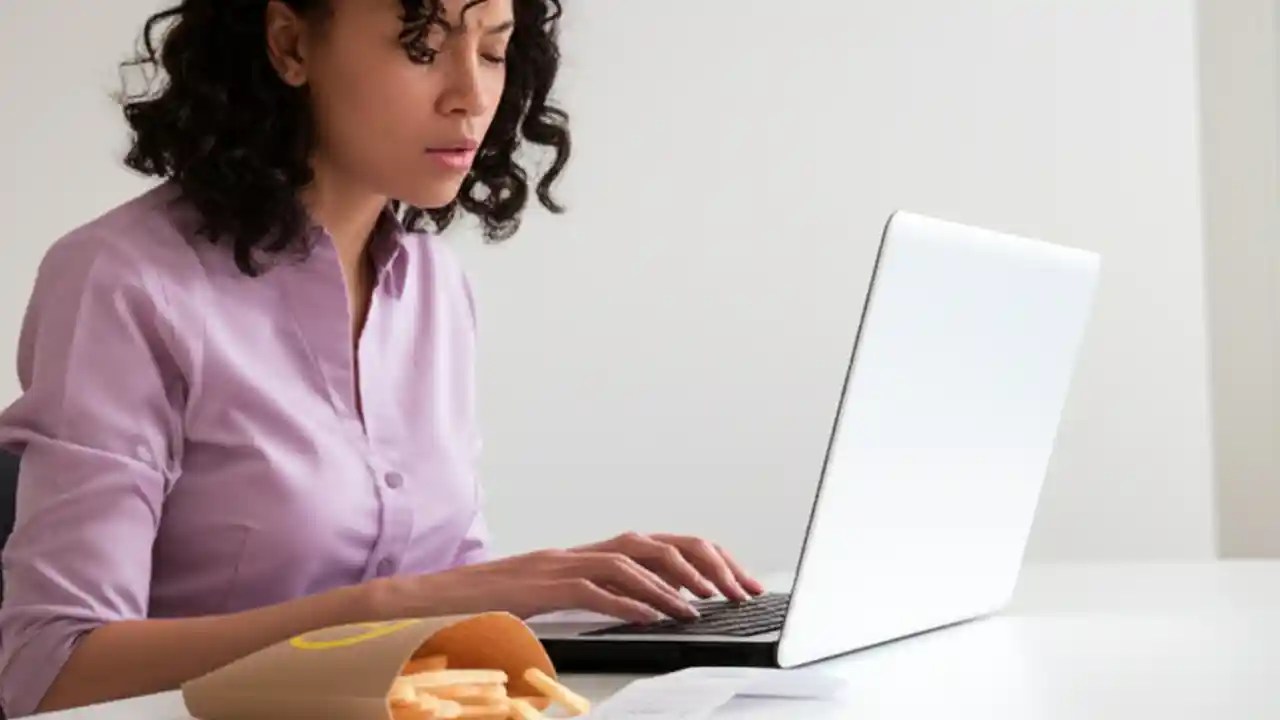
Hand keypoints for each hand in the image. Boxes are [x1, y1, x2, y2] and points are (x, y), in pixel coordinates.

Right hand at [366, 532, 764, 624]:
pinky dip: (628, 602)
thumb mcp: (554, 602)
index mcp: (586, 555)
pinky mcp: (540, 587)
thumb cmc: (492, 606)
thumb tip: (647, 612)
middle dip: (705, 563)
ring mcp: (559, 566)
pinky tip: (655, 616)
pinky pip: (593, 589)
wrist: (432, 601)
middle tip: (738, 590)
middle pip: (656, 543)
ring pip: (631, 560)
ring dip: (674, 583)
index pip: (659, 544)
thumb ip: (597, 600)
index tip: (737, 581)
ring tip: (704, 604)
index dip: (703, 558)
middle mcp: (578, 552)